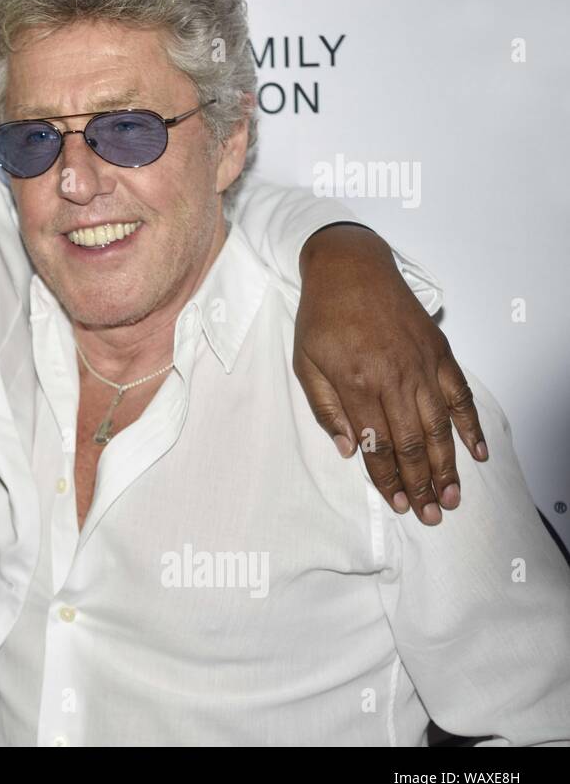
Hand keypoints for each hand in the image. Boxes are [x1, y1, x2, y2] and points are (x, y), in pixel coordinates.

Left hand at [294, 224, 486, 525]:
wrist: (350, 269)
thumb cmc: (322, 317)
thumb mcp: (305, 363)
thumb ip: (325, 409)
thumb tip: (347, 450)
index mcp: (356, 383)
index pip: (376, 444)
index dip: (389, 479)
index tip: (399, 504)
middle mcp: (394, 378)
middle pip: (412, 443)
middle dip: (422, 484)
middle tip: (432, 514)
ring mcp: (421, 365)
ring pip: (439, 426)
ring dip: (448, 466)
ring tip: (453, 497)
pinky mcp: (439, 352)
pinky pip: (460, 395)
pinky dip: (470, 425)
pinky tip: (477, 452)